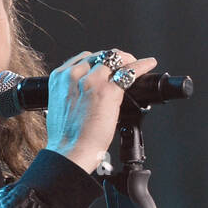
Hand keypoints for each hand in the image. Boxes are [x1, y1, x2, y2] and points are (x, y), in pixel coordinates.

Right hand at [45, 48, 157, 172]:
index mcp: (59, 78)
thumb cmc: (65, 137)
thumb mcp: (61, 106)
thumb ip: (73, 93)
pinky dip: (141, 65)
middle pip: (100, 56)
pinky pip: (129, 71)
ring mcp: (92, 80)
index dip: (99, 61)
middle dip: (114, 60)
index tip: (107, 65)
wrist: (70, 151)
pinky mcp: (108, 90)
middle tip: (124, 65)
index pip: (83, 58)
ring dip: (127, 61)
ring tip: (136, 64)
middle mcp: (74, 75)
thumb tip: (87, 92)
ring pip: (114, 59)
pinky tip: (148, 64)